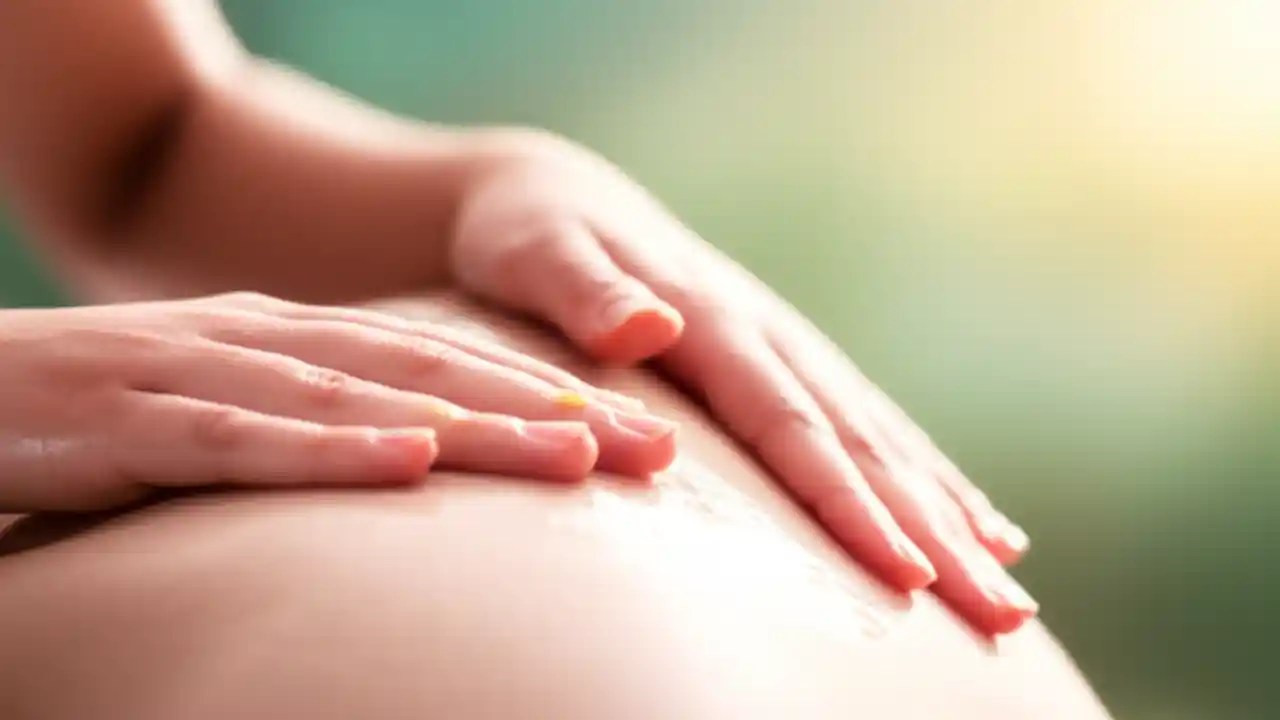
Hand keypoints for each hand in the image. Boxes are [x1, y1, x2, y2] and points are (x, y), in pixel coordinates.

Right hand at [0, 292, 676, 512]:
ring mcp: (200, 375)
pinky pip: (243, 441)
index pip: (444, 361)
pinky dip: (330, 450)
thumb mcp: (228, 410)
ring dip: (474, 425)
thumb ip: (315, 424)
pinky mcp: (133, 424)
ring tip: (573, 455)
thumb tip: (416, 459)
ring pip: (360, 399)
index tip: (639, 431)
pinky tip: (407, 463)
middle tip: (651, 446)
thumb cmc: (104, 410)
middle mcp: (265, 344)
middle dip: (548, 409)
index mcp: (295, 341)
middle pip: (431, 372)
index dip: (546, 392)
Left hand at [452, 131, 1034, 633]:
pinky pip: (874, 428)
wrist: (553, 200)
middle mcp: (767, 337)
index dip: (849, 501)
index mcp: (712, 321)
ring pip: (886, 444)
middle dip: (935, 534)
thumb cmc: (529, 239)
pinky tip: (983, 525)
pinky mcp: (788, 363)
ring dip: (952, 519)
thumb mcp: (537, 253)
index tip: (908, 573)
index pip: (792, 427)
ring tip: (1012, 591)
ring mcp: (786, 349)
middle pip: (864, 448)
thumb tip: (648, 326)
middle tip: (1004, 615)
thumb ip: (587, 292)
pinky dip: (932, 480)